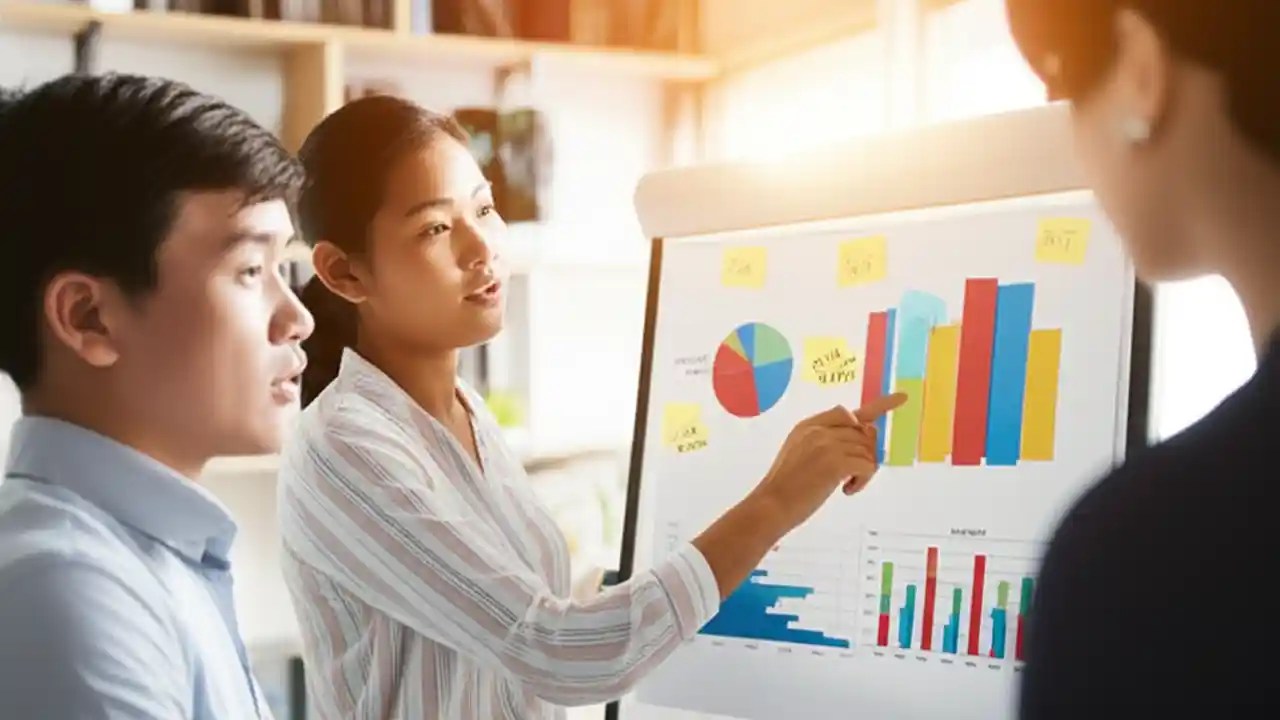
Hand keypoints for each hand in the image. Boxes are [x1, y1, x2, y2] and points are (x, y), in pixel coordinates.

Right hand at [751, 393, 907, 530]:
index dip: (879, 406)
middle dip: (865, 454)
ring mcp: (827, 444)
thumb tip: (859, 437)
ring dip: (863, 471)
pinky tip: (847, 490)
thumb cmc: (785, 486)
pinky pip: (867, 466)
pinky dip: (862, 481)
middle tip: (853, 475)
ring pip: (867, 451)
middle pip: (863, 433)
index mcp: (809, 425)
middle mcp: (819, 429)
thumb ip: (823, 440)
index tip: (902, 397)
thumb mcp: (798, 452)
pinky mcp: (835, 462)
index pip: (847, 412)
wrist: (771, 505)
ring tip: (846, 485)